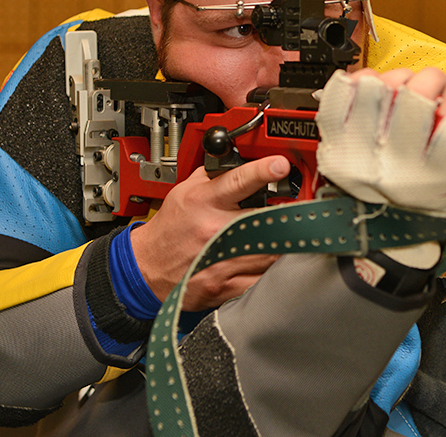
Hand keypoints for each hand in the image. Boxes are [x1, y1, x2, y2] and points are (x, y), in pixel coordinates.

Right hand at [130, 155, 290, 310]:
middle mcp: (214, 231)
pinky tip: (272, 263)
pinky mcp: (225, 286)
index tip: (280, 166)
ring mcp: (221, 261)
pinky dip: (272, 271)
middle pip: (264, 220)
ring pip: (270, 252)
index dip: (261, 172)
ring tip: (286, 237)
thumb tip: (243, 160)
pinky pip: (261, 279)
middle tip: (297, 211)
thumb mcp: (185, 191)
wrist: (147, 267)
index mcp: (204, 202)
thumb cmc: (170, 228)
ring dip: (283, 243)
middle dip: (285, 215)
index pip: (237, 182)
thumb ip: (215, 175)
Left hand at [316, 67, 445, 209]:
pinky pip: (342, 93)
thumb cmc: (421, 182)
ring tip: (402, 90)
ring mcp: (362, 155)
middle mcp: (398, 169)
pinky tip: (373, 89)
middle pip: (417, 98)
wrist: (382, 209)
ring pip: (381, 88)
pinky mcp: (335, 143)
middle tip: (432, 85)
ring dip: (397, 78)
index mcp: (437, 176)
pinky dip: (360, 81)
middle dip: (430, 80)